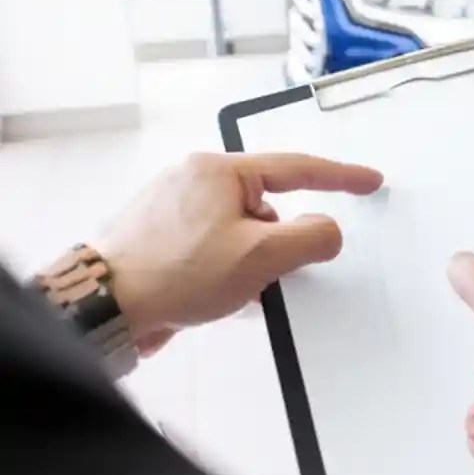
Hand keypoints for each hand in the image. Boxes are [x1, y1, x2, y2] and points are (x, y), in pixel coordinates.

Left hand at [97, 153, 382, 348]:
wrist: (104, 306)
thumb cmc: (174, 275)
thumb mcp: (261, 256)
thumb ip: (310, 237)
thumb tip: (326, 231)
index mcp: (218, 170)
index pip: (297, 168)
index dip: (340, 177)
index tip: (369, 181)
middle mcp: (193, 179)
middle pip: (267, 206)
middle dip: (276, 243)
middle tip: (268, 271)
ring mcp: (174, 207)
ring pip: (241, 230)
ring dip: (249, 261)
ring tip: (228, 289)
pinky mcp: (161, 235)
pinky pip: (215, 245)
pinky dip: (226, 268)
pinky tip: (215, 294)